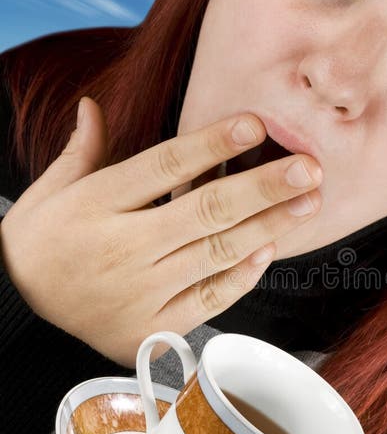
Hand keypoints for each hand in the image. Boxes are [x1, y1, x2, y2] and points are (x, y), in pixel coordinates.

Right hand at [0, 97, 321, 366]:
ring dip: (268, 227)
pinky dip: (241, 276)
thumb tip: (93, 105)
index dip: (213, 143)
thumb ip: (82, 151)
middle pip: (204, 210)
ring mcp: (139, 292)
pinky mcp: (152, 328)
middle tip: (309, 168)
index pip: (164, 166)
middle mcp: (121, 248)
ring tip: (308, 202)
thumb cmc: (40, 244)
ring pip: (216, 254)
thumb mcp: (50, 192)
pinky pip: (209, 300)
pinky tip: (268, 249)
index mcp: (96, 204)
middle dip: (263, 188)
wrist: (15, 312)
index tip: (256, 124)